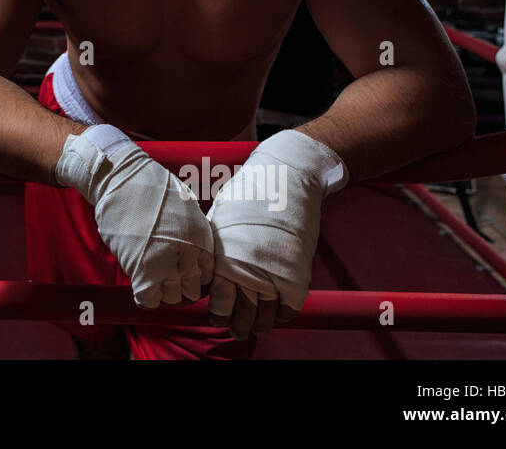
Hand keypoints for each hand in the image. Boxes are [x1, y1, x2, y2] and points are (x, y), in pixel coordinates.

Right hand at [56, 124, 214, 308]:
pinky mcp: (143, 269)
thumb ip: (192, 235)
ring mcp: (167, 263)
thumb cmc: (149, 187)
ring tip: (150, 280)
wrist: (121, 177)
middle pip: (192, 291)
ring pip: (171, 298)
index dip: (192, 278)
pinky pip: (149, 300)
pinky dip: (145, 298)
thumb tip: (191, 256)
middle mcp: (190, 253)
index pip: (207, 277)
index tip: (180, 276)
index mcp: (202, 238)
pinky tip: (139, 286)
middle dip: (178, 288)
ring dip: (161, 293)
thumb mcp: (186, 207)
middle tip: (164, 280)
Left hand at [205, 129, 347, 338]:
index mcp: (225, 256)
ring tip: (255, 328)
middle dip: (236, 325)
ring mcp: (276, 272)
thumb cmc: (249, 192)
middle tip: (235, 329)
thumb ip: (215, 248)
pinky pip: (291, 305)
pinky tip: (278, 314)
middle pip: (241, 313)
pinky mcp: (299, 271)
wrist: (286, 176)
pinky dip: (284, 314)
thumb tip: (206, 272)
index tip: (216, 315)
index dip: (217, 312)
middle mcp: (248, 268)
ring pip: (267, 315)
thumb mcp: (221, 218)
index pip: (218, 300)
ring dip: (260, 325)